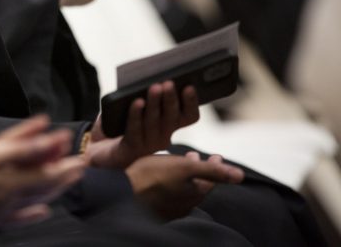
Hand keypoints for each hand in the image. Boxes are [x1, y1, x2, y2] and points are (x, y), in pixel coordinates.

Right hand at [0, 116, 86, 232]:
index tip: (57, 132)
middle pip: (37, 172)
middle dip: (61, 164)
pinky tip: (47, 210)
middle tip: (80, 158)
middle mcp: (0, 183)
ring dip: (58, 184)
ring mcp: (1, 204)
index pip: (20, 147)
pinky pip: (21, 218)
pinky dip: (35, 214)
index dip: (40, 138)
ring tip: (74, 175)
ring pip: (36, 194)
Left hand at [85, 82, 200, 169]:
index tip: (189, 86)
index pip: (188, 117)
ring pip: (154, 123)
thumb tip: (149, 76)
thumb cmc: (117, 123)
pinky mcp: (130, 150)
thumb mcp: (132, 104)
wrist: (98, 148)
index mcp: (168, 126)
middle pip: (171, 118)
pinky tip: (137, 102)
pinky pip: (134, 130)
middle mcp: (162, 138)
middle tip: (168, 83)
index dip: (190, 102)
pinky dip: (136, 115)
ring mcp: (147, 146)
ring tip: (154, 87)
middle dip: (170, 99)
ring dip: (154, 103)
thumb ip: (143, 93)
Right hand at [126, 153, 243, 220]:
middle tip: (197, 156)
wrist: (123, 193)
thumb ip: (213, 171)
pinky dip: (172, 183)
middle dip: (201, 170)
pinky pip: (169, 195)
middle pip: (199, 185)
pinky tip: (162, 177)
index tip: (217, 154)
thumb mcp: (185, 168)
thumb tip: (241, 175)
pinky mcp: (155, 208)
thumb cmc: (152, 178)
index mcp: (195, 193)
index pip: (213, 179)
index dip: (215, 165)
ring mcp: (169, 208)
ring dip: (185, 176)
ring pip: (183, 190)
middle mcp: (185, 204)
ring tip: (179, 163)